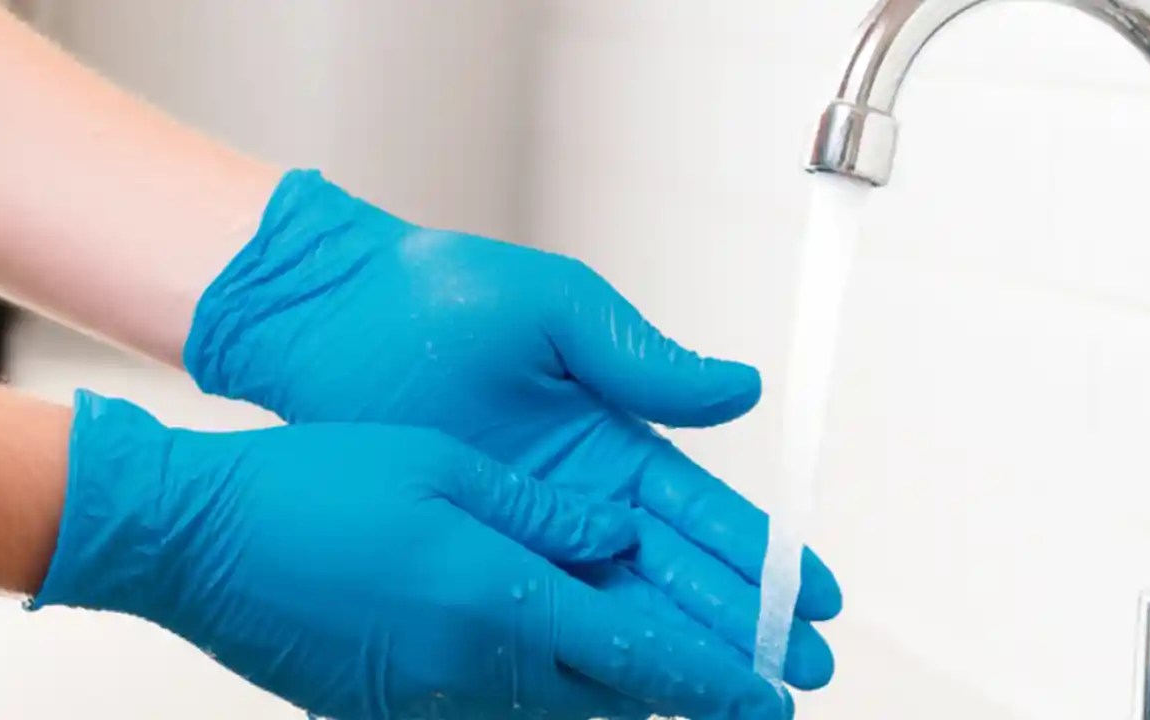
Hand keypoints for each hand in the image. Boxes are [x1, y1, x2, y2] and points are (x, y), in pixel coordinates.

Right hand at [31, 391, 789, 719]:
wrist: (197, 540)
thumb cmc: (318, 483)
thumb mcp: (445, 470)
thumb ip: (543, 514)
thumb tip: (616, 536)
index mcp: (494, 597)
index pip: (637, 654)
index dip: (714, 679)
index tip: (771, 697)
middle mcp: (470, 668)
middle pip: (610, 698)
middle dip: (680, 691)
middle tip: (739, 683)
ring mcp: (426, 699)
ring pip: (557, 712)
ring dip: (616, 693)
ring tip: (663, 671)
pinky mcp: (388, 711)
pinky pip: (495, 711)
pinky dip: (545, 693)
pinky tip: (554, 660)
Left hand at [184, 170, 840, 688]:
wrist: (334, 315)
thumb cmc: (446, 293)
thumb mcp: (561, 313)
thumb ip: (645, 362)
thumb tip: (745, 392)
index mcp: (614, 437)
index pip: (705, 513)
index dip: (762, 559)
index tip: (815, 600)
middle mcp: (579, 498)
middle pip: (676, 577)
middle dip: (741, 627)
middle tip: (800, 678)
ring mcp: (525, 534)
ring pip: (616, 608)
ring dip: (678, 656)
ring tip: (739, 703)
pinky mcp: (470, 556)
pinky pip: (536, 616)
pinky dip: (581, 658)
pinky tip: (629, 696)